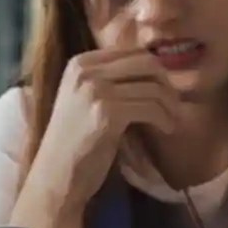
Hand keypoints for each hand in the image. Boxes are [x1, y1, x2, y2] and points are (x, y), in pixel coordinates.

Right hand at [31, 49, 179, 212]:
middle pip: (146, 62)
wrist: (55, 176)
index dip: (154, 71)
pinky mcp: (107, 113)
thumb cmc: (74, 142)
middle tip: (172, 105)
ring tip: (171, 121)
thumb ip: (109, 79)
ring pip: (153, 86)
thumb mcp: (86, 100)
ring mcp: (95, 91)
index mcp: (79, 63)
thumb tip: (154, 65)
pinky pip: (151, 107)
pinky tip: (166, 129)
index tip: (163, 92)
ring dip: (170, 105)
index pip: (133, 51)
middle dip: (166, 84)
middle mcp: (85, 71)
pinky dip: (165, 119)